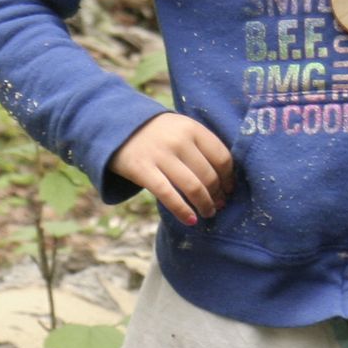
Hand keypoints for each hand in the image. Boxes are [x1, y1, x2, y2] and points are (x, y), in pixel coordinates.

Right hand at [109, 113, 233, 225]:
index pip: (222, 157)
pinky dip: (183, 211)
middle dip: (217, 195)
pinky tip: (191, 220)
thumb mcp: (181, 129)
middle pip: (209, 175)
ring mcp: (161, 155)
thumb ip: (201, 146)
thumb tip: (225, 179)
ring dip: (205, 205)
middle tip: (218, 205)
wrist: (118, 127)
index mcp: (193, 128)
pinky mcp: (143, 170)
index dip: (228, 178)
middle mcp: (179, 140)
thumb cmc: (158, 134)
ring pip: (193, 187)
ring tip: (208, 213)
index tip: (229, 190)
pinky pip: (168, 196)